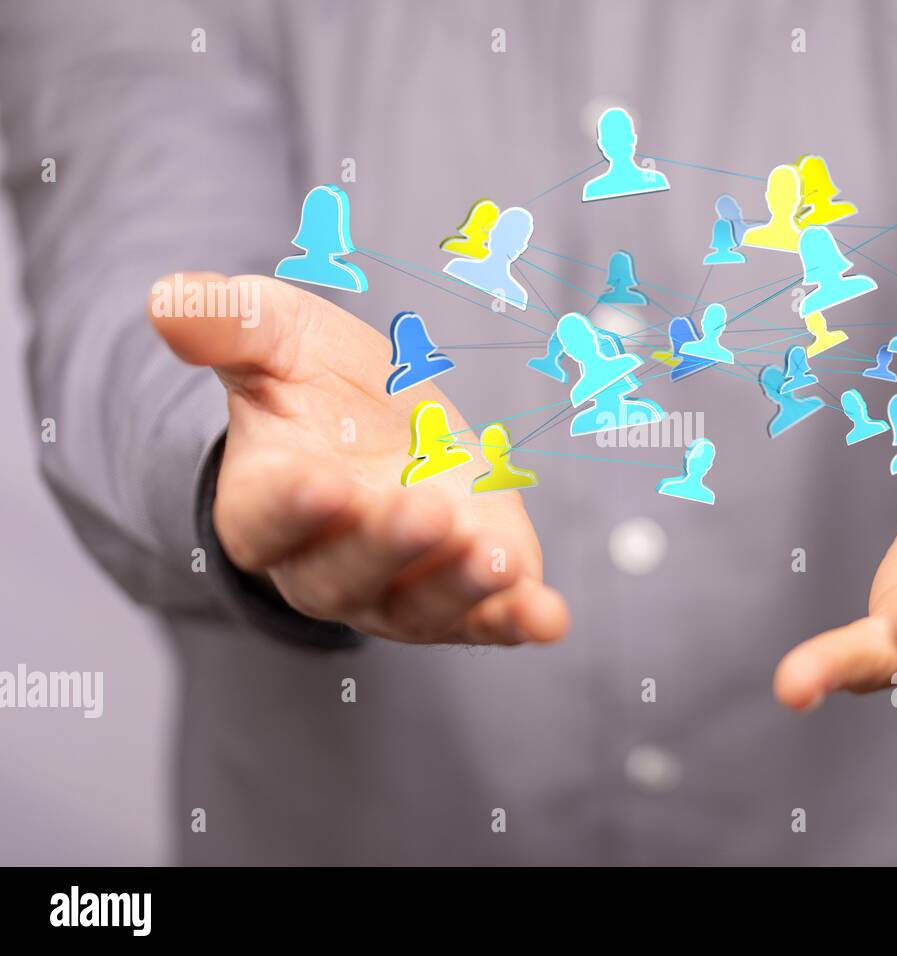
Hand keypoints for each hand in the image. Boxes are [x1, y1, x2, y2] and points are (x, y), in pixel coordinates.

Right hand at [150, 273, 568, 645]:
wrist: (385, 429)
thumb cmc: (320, 388)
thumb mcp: (278, 340)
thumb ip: (231, 325)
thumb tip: (168, 301)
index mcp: (268, 504)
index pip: (269, 517)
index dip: (293, 505)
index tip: (322, 480)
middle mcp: (329, 564)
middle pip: (347, 575)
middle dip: (388, 546)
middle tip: (426, 509)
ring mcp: (403, 588)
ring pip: (422, 607)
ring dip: (459, 590)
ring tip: (497, 560)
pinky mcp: (469, 594)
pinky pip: (488, 621)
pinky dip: (516, 621)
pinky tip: (547, 617)